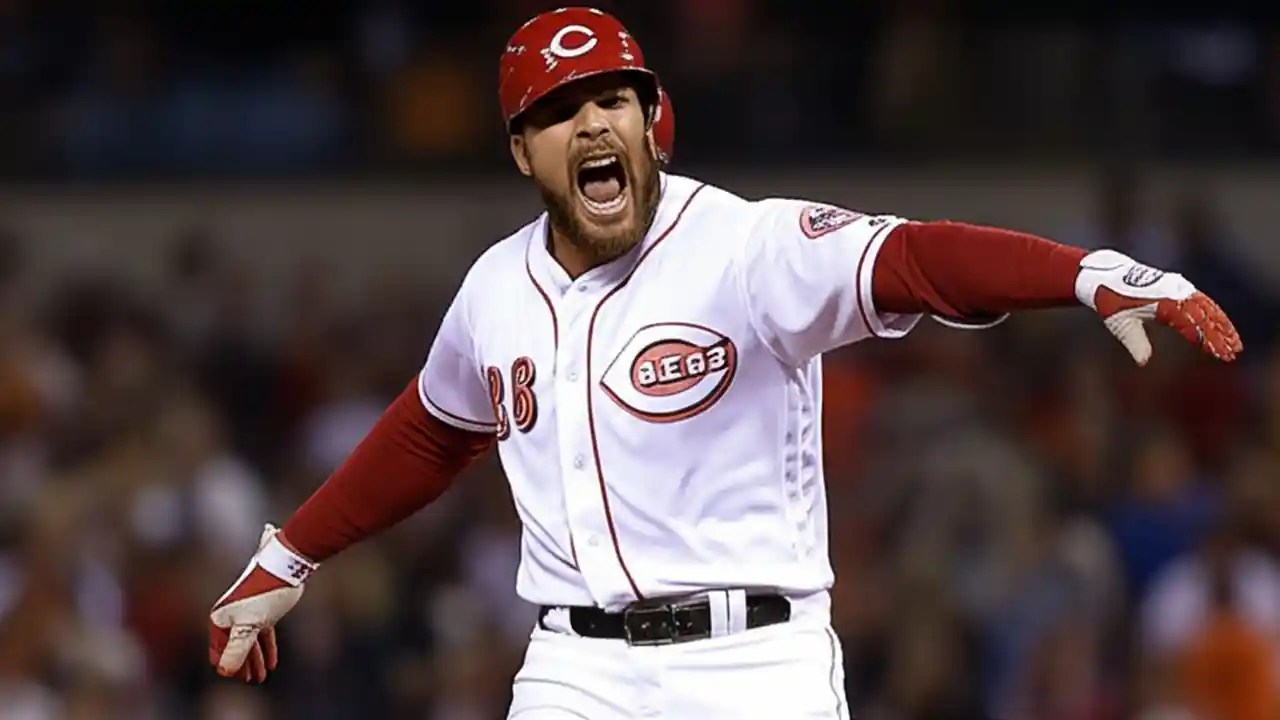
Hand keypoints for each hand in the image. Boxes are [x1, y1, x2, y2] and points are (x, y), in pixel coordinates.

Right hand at [208, 524, 316, 682]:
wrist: (285, 565)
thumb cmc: (264, 593)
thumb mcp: (249, 626)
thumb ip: (237, 649)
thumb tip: (224, 671)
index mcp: (221, 618)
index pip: (220, 650)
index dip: (228, 665)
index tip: (235, 679)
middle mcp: (231, 615)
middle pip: (235, 647)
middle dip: (243, 666)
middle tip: (252, 681)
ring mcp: (248, 612)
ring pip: (250, 641)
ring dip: (256, 659)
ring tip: (262, 676)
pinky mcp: (264, 610)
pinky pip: (262, 634)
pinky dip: (266, 648)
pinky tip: (272, 662)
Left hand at [1076, 249, 1241, 365]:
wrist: (1105, 275)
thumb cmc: (1110, 300)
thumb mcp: (1119, 324)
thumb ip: (1133, 342)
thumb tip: (1143, 362)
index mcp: (1161, 301)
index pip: (1190, 324)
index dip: (1206, 340)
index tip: (1219, 354)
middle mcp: (1173, 291)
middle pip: (1204, 315)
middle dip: (1220, 335)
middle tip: (1234, 353)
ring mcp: (1177, 286)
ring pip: (1206, 306)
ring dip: (1221, 324)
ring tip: (1234, 343)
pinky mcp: (1177, 285)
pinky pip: (1200, 300)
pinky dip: (1213, 313)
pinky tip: (1221, 326)